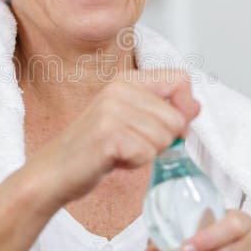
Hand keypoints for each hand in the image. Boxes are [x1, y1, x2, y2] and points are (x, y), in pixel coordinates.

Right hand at [27, 68, 200, 205]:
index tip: (166, 127)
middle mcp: (119, 89)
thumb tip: (196, 106)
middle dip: (163, 140)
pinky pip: (147, 153)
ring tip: (120, 151)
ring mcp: (111, 111)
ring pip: (164, 138)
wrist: (54, 171)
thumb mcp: (130, 120)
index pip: (181, 80)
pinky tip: (114, 159)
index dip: (183, 109)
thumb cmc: (94, 148)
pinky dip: (135, 164)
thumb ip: (162, 110)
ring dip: (147, 154)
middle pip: (177, 117)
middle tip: (132, 144)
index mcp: (126, 80)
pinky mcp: (108, 135)